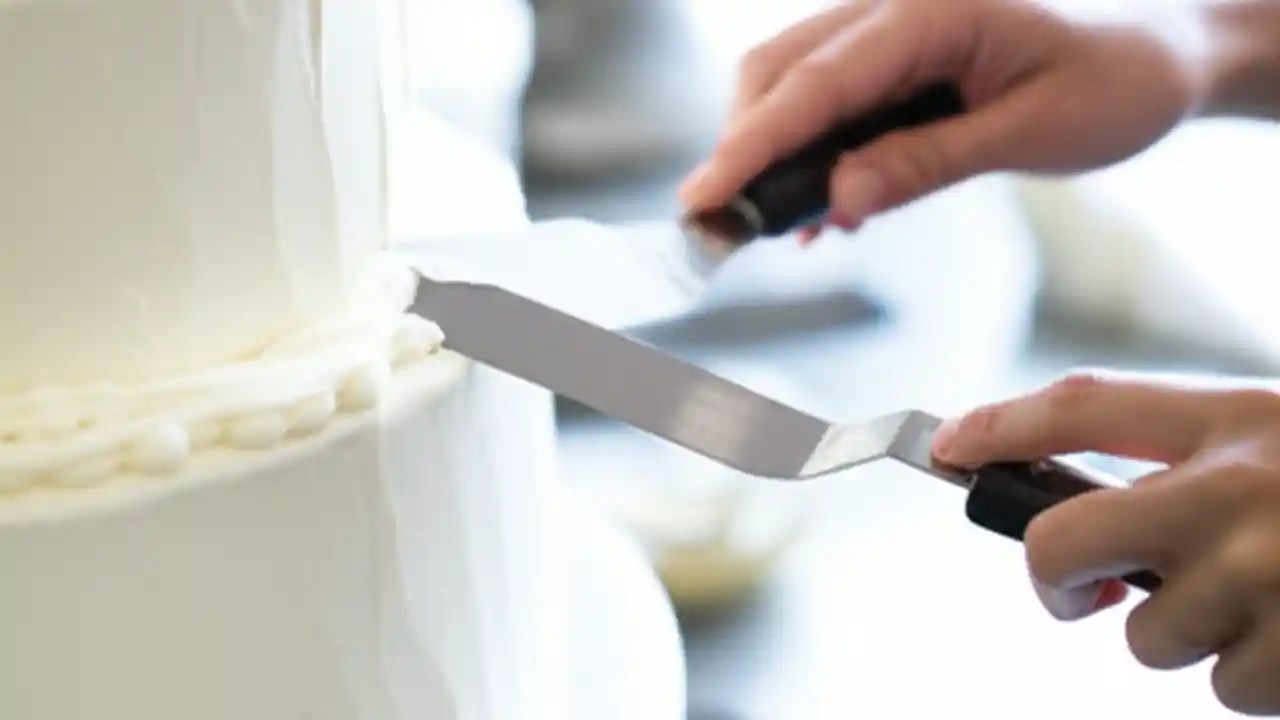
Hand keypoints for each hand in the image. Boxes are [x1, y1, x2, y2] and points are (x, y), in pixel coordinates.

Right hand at [678, 0, 1215, 233]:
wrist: (1165, 47)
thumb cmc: (1119, 76)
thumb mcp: (1030, 129)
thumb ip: (928, 161)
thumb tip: (840, 197)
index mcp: (934, 10)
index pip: (818, 82)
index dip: (752, 144)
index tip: (703, 196)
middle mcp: (900, 6)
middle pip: (782, 68)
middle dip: (746, 145)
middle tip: (732, 225)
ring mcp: (894, 26)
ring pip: (795, 79)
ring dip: (777, 152)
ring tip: (788, 226)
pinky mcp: (899, 53)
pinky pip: (832, 95)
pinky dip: (813, 150)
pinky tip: (828, 204)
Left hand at [932, 371, 1279, 715]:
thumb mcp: (1279, 437)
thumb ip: (1196, 459)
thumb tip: (1089, 509)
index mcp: (1238, 419)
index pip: (1083, 406)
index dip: (999, 427)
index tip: (949, 447)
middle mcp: (1237, 489)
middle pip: (1060, 542)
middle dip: (1059, 579)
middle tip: (1090, 587)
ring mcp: (1262, 574)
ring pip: (1146, 638)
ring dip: (1191, 632)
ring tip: (1268, 597)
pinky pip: (1221, 687)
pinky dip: (1254, 674)